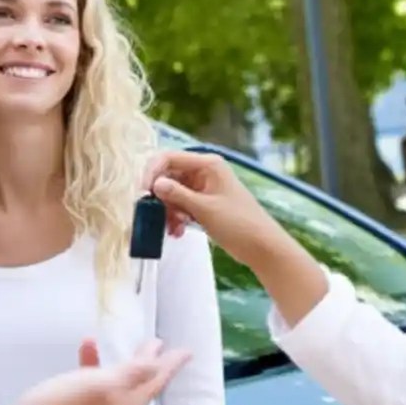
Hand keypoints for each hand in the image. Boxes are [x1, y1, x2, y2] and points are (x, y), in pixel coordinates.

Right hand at [16, 339, 190, 404]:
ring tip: (102, 343)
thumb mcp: (102, 385)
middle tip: (156, 346)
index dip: (170, 363)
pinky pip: (92, 391)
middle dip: (148, 363)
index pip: (156, 380)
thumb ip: (132, 374)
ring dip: (114, 362)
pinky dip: (90, 371)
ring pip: (115, 386)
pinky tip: (81, 355)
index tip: (185, 351)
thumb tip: (156, 366)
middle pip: (140, 384)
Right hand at [140, 149, 285, 268]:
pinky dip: (176, 216)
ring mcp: (204, 187)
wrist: (261, 246)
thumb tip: (155, 184)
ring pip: (172, 192)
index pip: (168, 158)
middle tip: (155, 215)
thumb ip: (178, 195)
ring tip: (172, 228)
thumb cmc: (239, 223)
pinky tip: (177, 231)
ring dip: (167, 210)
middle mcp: (204, 171)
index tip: (143, 194)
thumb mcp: (204, 209)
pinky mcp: (204, 203)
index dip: (152, 173)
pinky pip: (181, 204)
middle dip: (160, 196)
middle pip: (168, 175)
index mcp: (208, 164)